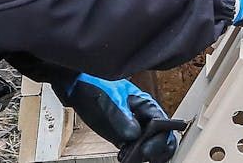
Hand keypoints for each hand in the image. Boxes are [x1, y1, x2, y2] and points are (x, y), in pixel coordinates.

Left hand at [62, 74, 178, 162]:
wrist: (77, 88)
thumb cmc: (95, 87)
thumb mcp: (110, 102)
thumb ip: (124, 119)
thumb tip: (135, 135)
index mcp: (147, 105)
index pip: (164, 126)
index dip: (159, 140)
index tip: (146, 149)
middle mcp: (144, 117)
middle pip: (162, 138)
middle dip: (156, 150)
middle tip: (142, 154)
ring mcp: (135, 127)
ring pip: (150, 146)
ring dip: (144, 154)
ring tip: (131, 156)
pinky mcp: (124, 136)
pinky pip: (135, 150)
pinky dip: (133, 156)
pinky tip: (125, 156)